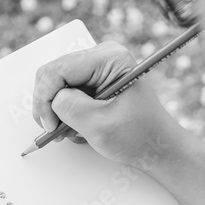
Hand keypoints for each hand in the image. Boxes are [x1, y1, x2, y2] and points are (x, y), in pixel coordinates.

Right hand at [32, 42, 190, 169]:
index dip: (46, 98)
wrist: (158, 148)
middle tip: (53, 130)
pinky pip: (67, 91)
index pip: (58, 69)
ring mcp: (99, 67)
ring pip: (57, 83)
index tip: (49, 125)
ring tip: (66, 131)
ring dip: (56, 110)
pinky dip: (65, 111)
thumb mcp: (100, 126)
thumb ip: (70, 108)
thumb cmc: (139, 137)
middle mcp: (103, 56)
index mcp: (110, 59)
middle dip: (49, 104)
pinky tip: (75, 126)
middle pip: (54, 73)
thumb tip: (51, 100)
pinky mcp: (96, 80)